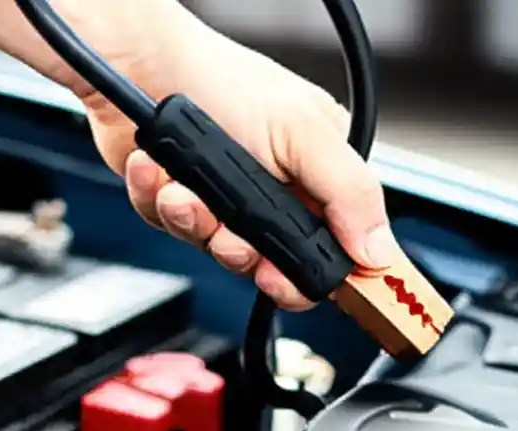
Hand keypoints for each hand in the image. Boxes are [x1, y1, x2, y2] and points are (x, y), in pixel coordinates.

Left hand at [79, 17, 397, 309]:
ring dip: (194, 222)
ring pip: (213, 249)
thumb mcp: (302, 133)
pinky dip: (158, 201)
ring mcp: (222, 196)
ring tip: (183, 189)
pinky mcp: (177, 198)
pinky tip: (159, 173)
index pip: (328, 247)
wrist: (139, 64)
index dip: (306, 274)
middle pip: (267, 262)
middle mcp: (272, 188)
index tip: (283, 280)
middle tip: (229, 236)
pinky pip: (169, 227)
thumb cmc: (220, 76)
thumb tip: (377, 249)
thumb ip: (348, 193)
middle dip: (239, 250)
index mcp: (316, 173)